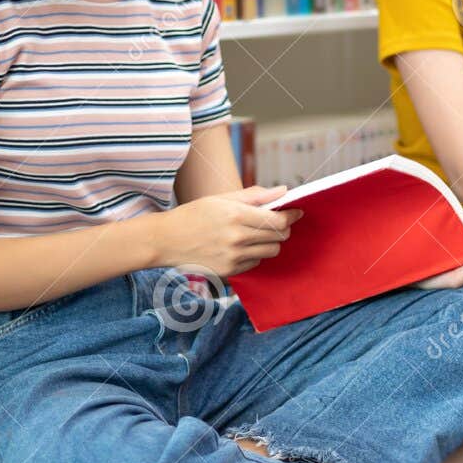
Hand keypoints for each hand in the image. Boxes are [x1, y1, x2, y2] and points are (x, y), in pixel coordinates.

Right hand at [159, 185, 302, 277]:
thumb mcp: (222, 199)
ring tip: (257, 234)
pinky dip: (255, 254)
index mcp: (236, 215)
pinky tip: (242, 246)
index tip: (297, 212)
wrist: (166, 240)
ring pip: (271, 251)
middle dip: (282, 228)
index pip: (278, 221)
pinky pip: (255, 262)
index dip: (291, 216)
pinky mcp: (229, 271)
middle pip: (278, 237)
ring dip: (270, 242)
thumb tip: (283, 191)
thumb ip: (255, 196)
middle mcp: (237, 238)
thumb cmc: (194, 214)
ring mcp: (233, 257)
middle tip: (276, 222)